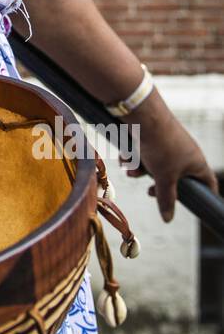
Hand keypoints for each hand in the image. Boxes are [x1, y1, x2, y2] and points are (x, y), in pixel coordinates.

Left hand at [125, 90, 217, 222]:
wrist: (142, 114)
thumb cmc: (161, 145)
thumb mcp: (164, 177)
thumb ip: (166, 199)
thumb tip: (167, 219)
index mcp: (196, 162)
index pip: (208, 182)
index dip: (206, 194)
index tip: (201, 204)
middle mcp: (184, 153)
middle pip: (174, 177)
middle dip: (157, 184)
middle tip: (150, 190)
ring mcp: (168, 144)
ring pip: (155, 166)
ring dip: (140, 170)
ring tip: (130, 168)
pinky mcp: (152, 137)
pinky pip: (144, 154)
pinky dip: (134, 157)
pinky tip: (125, 155)